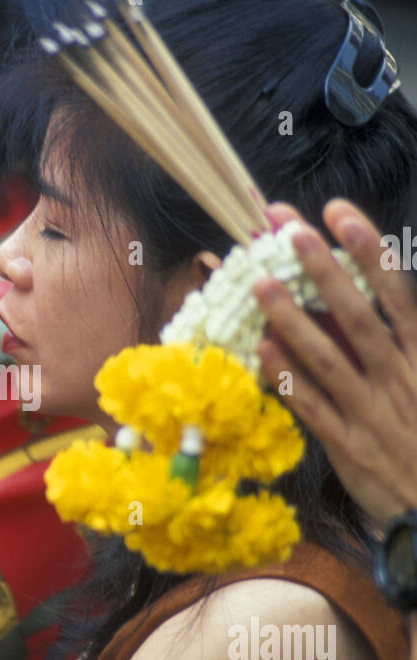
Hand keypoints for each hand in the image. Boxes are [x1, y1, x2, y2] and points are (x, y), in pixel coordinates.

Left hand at [254, 198, 416, 531]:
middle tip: (289, 230)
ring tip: (259, 283)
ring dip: (292, 319)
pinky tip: (260, 349)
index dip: (368, 251)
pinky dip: (288, 379)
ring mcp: (372, 413)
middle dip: (322, 270)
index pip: (395, 293)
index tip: (338, 212)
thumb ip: (399, 337)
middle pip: (358, 316)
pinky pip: (313, 407)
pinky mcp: (349, 447)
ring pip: (328, 359)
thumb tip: (368, 289)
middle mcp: (399, 379)